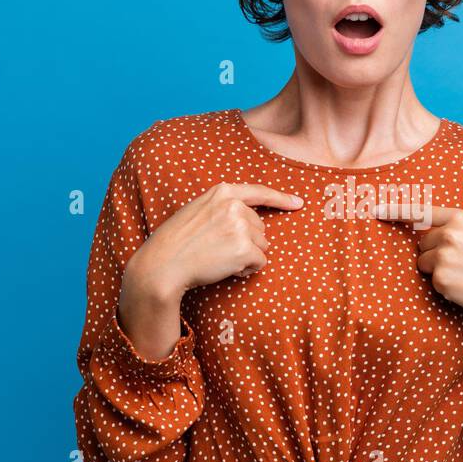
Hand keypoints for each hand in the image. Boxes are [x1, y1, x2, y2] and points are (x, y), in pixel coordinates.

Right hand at [122, 182, 303, 310]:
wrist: (163, 264)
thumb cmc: (178, 242)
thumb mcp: (198, 211)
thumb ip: (223, 208)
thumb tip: (254, 220)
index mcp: (222, 192)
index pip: (259, 192)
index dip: (281, 199)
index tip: (299, 203)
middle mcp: (234, 205)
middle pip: (261, 227)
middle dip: (247, 241)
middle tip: (218, 249)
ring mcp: (240, 226)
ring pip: (262, 245)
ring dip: (247, 256)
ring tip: (219, 258)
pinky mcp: (245, 248)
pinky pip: (260, 262)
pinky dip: (247, 269)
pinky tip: (226, 268)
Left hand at [374, 201, 462, 323]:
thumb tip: (436, 229)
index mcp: (462, 219)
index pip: (422, 211)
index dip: (396, 210)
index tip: (375, 209)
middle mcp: (451, 233)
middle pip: (422, 244)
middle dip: (435, 255)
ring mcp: (444, 254)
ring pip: (424, 263)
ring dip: (438, 271)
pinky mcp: (440, 276)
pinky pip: (431, 281)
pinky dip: (444, 287)